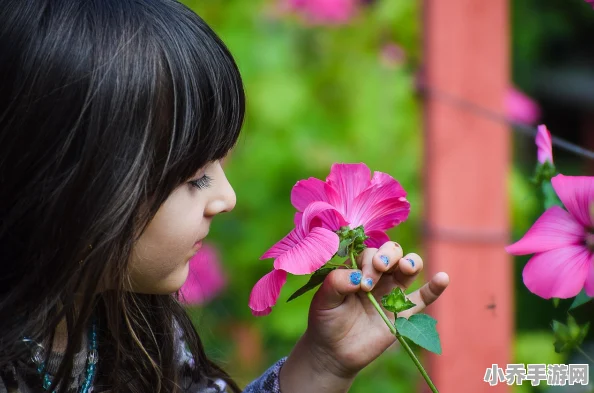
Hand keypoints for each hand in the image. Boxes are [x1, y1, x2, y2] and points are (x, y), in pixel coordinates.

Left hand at [279, 241, 448, 392]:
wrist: (334, 351)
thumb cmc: (326, 320)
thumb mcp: (324, 299)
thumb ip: (336, 283)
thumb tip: (357, 277)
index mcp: (358, 268)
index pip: (369, 252)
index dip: (368, 261)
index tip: (361, 282)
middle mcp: (377, 276)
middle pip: (392, 252)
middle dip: (388, 255)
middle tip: (379, 268)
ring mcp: (392, 292)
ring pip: (409, 267)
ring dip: (410, 262)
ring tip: (406, 267)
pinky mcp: (403, 313)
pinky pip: (424, 297)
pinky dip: (435, 287)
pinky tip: (443, 278)